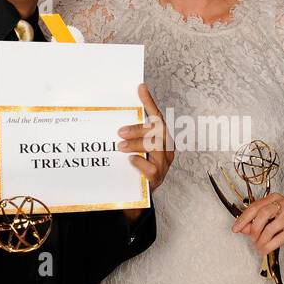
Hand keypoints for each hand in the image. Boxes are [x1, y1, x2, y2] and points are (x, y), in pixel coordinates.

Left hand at [117, 84, 173, 217]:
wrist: (136, 196)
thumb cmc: (134, 168)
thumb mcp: (132, 148)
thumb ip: (130, 134)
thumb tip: (116, 117)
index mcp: (162, 138)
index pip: (157, 117)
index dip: (149, 102)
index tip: (140, 88)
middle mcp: (166, 149)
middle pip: (158, 132)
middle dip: (139, 129)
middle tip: (120, 132)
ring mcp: (164, 164)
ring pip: (155, 148)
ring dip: (136, 145)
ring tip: (120, 147)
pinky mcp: (158, 177)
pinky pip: (151, 167)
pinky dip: (140, 162)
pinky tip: (130, 161)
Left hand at [232, 192, 283, 254]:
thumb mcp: (269, 219)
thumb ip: (254, 222)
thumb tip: (242, 229)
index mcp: (274, 198)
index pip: (255, 207)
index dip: (243, 219)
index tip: (235, 229)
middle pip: (262, 214)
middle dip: (254, 230)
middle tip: (253, 239)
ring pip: (270, 228)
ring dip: (261, 241)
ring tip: (260, 247)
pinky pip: (280, 238)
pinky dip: (270, 246)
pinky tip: (267, 249)